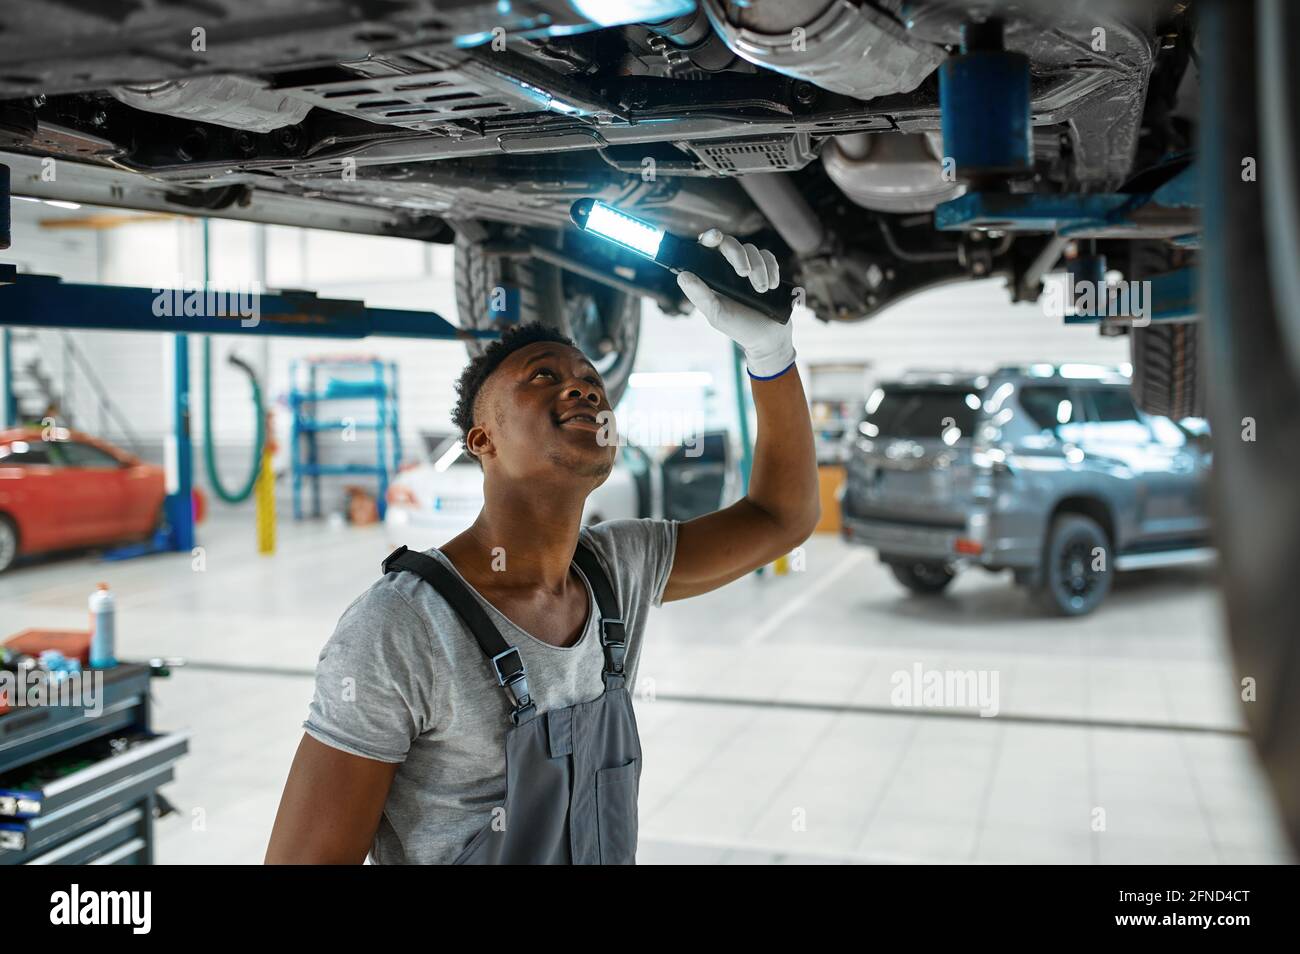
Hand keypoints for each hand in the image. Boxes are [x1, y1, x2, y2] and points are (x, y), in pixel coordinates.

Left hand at [676, 229, 795, 378]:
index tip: (715, 238)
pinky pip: (769, 257)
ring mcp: (749, 267)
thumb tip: (682, 275)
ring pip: (752, 250)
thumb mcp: (716, 314)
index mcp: (713, 275)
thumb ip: (699, 295)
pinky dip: (772, 269)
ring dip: (759, 268)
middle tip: (744, 274)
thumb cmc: (738, 327)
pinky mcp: (767, 270)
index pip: (707, 248)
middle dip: (738, 255)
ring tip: (762, 291)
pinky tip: (772, 286)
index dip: (709, 237)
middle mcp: (729, 268)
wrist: (768, 338)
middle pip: (730, 243)